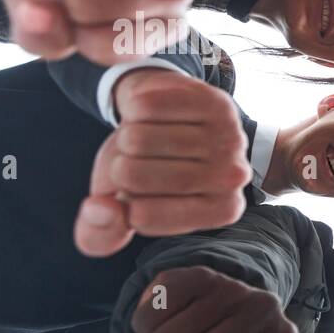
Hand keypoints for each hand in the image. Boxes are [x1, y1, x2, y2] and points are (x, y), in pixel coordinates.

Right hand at [75, 68, 251, 256]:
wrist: (163, 119)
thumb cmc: (144, 170)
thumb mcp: (117, 212)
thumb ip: (100, 232)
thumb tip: (102, 210)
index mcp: (219, 212)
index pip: (141, 217)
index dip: (120, 201)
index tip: (138, 192)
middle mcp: (233, 179)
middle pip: (135, 175)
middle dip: (119, 165)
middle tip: (139, 159)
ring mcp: (230, 136)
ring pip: (139, 139)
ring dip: (127, 134)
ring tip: (148, 137)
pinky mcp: (214, 100)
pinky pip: (145, 106)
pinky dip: (134, 107)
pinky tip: (154, 114)